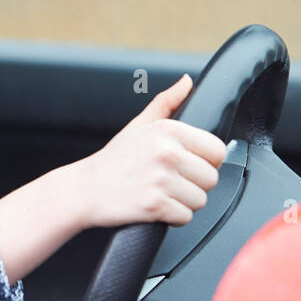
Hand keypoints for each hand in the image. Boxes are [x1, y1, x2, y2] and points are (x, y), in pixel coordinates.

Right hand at [72, 74, 227, 228]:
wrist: (82, 190)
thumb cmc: (112, 160)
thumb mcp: (138, 125)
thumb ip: (167, 102)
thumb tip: (186, 82)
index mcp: (169, 130)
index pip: (218, 151)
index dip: (204, 162)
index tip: (185, 165)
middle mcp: (167, 152)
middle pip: (211, 179)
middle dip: (193, 185)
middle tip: (168, 182)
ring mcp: (161, 179)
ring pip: (200, 200)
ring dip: (183, 203)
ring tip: (160, 194)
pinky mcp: (155, 205)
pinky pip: (185, 217)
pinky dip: (172, 218)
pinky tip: (155, 207)